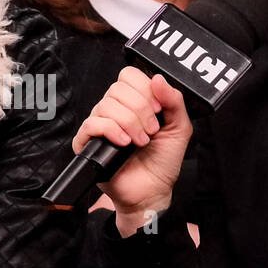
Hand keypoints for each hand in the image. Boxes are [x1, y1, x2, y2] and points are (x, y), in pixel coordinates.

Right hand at [72, 68, 190, 231]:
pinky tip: (124, 143)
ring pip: (106, 105)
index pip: (129, 75)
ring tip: (141, 141)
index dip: (144, 89)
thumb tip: (158, 79)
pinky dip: (111, 131)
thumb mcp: (179, 127)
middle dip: (140, 109)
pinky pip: (92, 124)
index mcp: (133, 102)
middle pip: (117, 88)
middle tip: (151, 130)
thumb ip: (174, 100)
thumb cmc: (163, 161)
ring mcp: (100, 125)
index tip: (158, 109)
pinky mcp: (88, 142)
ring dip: (130, 123)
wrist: (152, 191)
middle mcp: (114, 110)